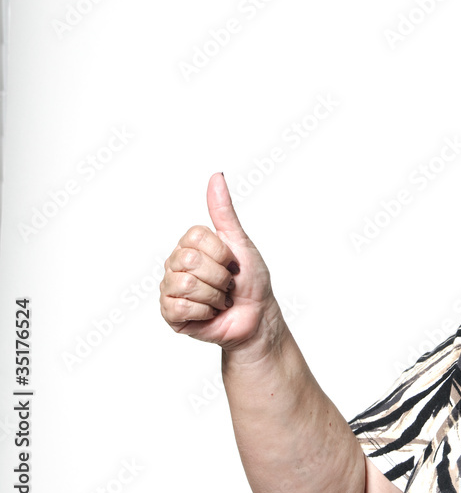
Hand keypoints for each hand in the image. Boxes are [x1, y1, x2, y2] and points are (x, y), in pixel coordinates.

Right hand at [160, 173, 279, 352]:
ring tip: (220, 299)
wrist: (257, 316)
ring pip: (185, 284)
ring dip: (214, 296)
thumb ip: (223, 211)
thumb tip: (216, 176)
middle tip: (227, 283)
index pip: (196, 237)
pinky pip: (180, 307)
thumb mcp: (240, 241)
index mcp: (191, 245)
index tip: (231, 262)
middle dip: (219, 276)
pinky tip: (210, 313)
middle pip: (189, 260)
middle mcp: (176, 263)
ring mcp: (170, 288)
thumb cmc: (251, 280)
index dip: (221, 253)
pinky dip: (204, 312)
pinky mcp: (170, 313)